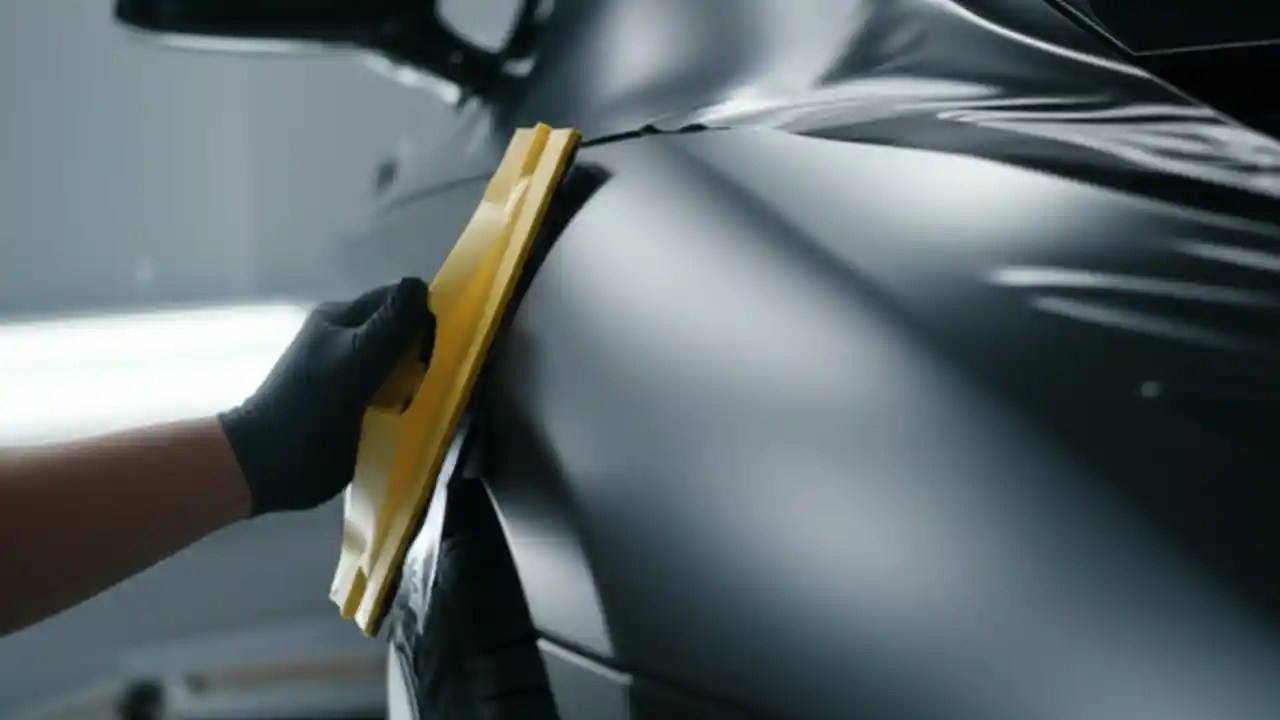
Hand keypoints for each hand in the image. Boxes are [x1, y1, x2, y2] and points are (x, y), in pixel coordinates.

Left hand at [219, 278, 433, 514]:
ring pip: (401, 367)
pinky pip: (394, 397)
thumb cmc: (309, 407)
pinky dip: (408, 405)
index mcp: (341, 320)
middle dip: (424, 352)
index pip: (397, 301)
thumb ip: (389, 324)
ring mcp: (351, 377)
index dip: (422, 317)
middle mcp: (348, 343)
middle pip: (402, 334)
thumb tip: (421, 285)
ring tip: (427, 403)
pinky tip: (416, 421)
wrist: (270, 466)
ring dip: (419, 381)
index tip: (437, 348)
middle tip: (433, 380)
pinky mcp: (356, 410)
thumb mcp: (354, 358)